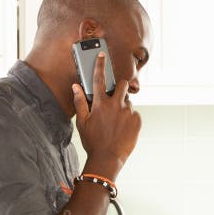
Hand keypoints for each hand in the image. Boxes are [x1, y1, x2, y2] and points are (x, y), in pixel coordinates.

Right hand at [72, 52, 140, 179]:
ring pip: (128, 102)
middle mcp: (116, 105)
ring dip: (123, 107)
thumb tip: (76, 87)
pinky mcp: (137, 121)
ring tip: (116, 122)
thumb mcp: (82, 122)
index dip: (100, 65)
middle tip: (115, 98)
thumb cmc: (93, 142)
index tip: (101, 55)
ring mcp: (128, 112)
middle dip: (120, 87)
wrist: (107, 159)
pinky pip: (134, 114)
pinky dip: (129, 118)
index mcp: (100, 104)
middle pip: (122, 85)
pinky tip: (122, 129)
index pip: (99, 79)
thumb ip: (80, 102)